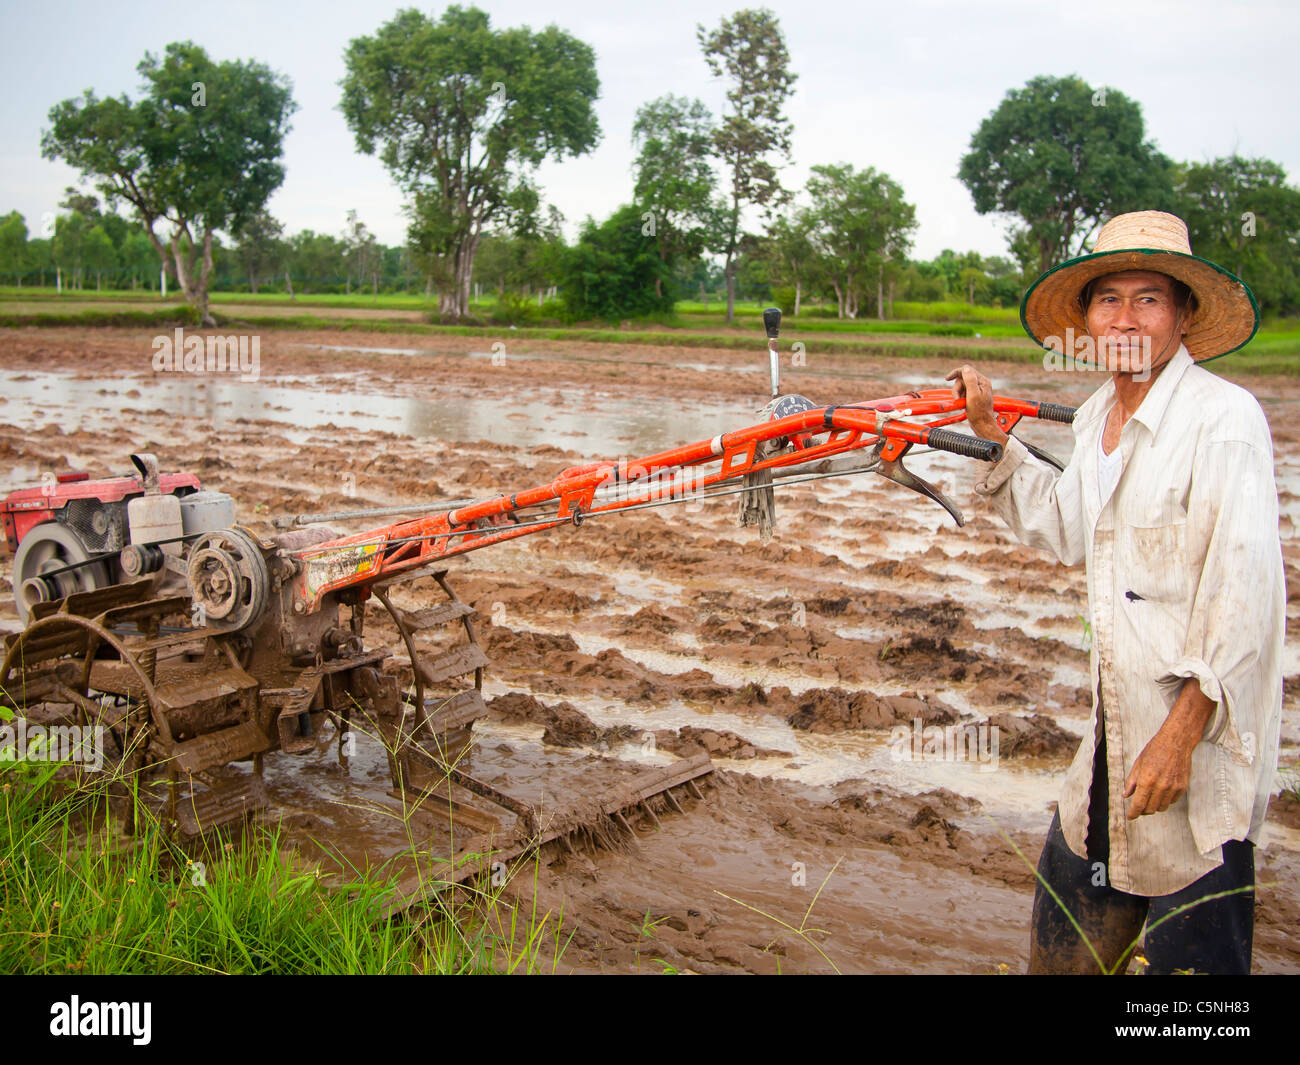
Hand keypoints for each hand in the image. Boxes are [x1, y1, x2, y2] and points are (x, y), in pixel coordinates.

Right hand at [945, 364, 1008, 446]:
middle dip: (957, 388)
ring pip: (961, 386)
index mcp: (982, 381)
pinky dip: (960, 397)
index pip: (967, 370)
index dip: (956, 373)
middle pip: (962, 379)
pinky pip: (962, 392)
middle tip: (957, 398)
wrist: (982, 424)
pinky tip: (962, 404)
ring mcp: (977, 390)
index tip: (947, 379)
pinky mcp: (973, 396)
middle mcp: (981, 384)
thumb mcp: (973, 395)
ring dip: (958, 394)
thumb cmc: (979, 412)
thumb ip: (970, 380)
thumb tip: (966, 368)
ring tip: (960, 402)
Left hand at [1122, 678, 1215, 818]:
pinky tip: (1162, 791)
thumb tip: (1126, 795)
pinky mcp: (1182, 787)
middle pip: (1150, 809)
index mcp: (1146, 780)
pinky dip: (1165, 800)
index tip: (1130, 817)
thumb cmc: (1155, 750)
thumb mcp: (1138, 763)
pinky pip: (1172, 801)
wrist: (1176, 742)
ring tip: (1150, 797)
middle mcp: (1160, 786)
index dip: (1133, 813)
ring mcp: (1173, 788)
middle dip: (1142, 810)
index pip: (1139, 805)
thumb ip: (1132, 781)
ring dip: (1154, 806)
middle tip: (1138, 806)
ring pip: (1162, 807)